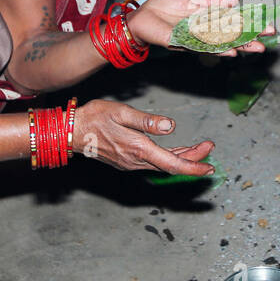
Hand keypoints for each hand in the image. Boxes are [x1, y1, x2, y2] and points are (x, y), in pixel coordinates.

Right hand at [71, 99, 215, 175]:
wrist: (70, 132)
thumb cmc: (94, 118)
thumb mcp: (121, 112)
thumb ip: (147, 121)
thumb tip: (171, 126)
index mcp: (138, 149)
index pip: (172, 163)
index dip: (193, 166)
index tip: (209, 168)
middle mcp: (135, 161)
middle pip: (171, 165)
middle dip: (193, 159)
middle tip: (209, 147)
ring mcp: (130, 164)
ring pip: (163, 165)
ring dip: (182, 158)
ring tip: (200, 148)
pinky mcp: (126, 162)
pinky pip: (153, 163)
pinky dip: (169, 158)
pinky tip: (176, 151)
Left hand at [126, 0, 274, 56]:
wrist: (141, 18)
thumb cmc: (162, 8)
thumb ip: (212, 1)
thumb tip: (235, 0)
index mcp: (208, 16)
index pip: (233, 18)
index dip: (250, 20)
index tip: (266, 20)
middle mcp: (206, 29)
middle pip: (234, 33)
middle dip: (252, 34)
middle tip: (271, 34)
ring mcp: (199, 38)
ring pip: (225, 42)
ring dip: (242, 45)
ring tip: (259, 48)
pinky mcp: (187, 44)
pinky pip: (207, 47)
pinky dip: (220, 50)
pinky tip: (233, 52)